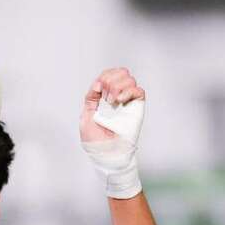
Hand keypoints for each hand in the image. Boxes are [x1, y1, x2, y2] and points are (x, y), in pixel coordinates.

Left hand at [79, 67, 146, 199]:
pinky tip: (120, 101)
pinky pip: (139, 90)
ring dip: (117, 87)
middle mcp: (120, 97)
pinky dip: (128, 91)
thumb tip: (98, 83)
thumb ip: (91, 97)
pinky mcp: (137, 108)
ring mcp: (129, 102)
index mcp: (107, 97)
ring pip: (129, 79)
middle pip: (121, 72)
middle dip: (110, 80)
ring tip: (112, 102)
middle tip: (105, 98)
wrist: (105, 152)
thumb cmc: (95, 140)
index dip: (105, 76)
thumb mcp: (86, 115)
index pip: (110, 74)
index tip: (98, 89)